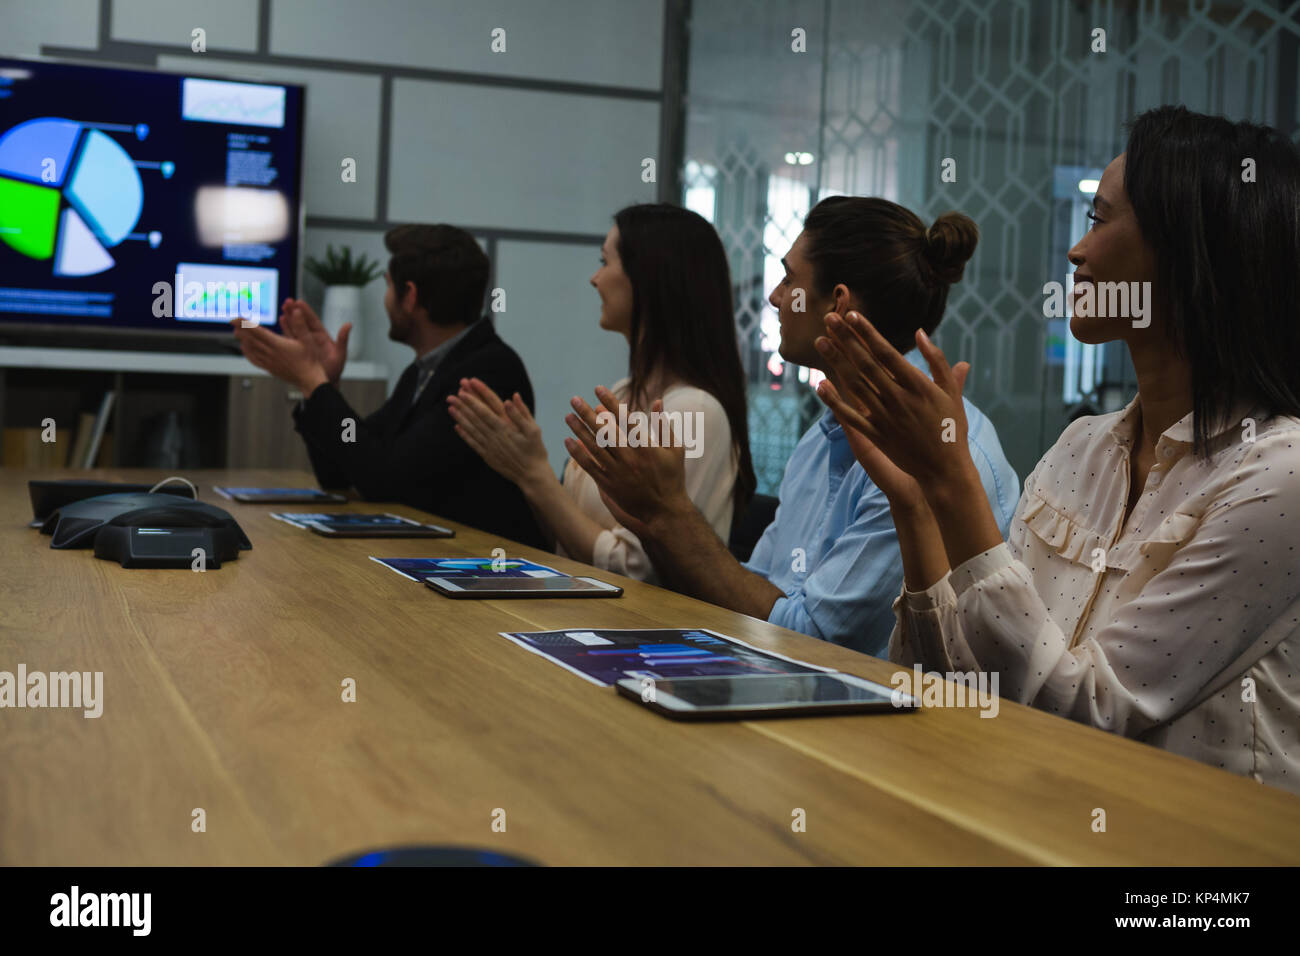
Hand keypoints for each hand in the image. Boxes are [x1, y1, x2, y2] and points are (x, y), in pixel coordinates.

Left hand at [231, 318, 328, 394]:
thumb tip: (297, 311)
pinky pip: (254, 360)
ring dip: (242, 340)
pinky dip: (247, 353)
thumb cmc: (309, 361)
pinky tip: (244, 349)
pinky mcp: (270, 368)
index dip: (245, 324)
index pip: (257, 331)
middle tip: (233, 322)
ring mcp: (269, 361)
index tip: (236, 318)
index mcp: (278, 345)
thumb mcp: (307, 340)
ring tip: (236, 333)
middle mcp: (271, 353)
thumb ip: (300, 325)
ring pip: (251, 349)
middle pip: (251, 339)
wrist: (309, 379)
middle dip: (241, 330)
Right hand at [279, 298, 348, 385]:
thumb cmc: (335, 370)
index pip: (313, 320)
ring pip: (295, 327)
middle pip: (302, 321)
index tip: (299, 302)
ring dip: (289, 317)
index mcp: (322, 336)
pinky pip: (290, 337)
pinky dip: (286, 329)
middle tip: (287, 301)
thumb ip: (343, 340)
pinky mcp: (297, 349)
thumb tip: (349, 324)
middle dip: (295, 311)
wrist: (325, 383)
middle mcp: (311, 337)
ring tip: (283, 308)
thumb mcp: (340, 354)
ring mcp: (303, 343)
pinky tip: (281, 320)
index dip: (306, 311)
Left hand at [446, 377, 552, 488]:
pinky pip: (473, 443)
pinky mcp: (488, 456)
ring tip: (450, 407)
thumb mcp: (534, 430)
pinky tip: (457, 426)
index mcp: (505, 427)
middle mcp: (494, 436)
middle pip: (475, 417)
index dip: (475, 397)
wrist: (532, 475)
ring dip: (460, 417)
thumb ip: (522, 413)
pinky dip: (464, 434)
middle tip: (452, 395)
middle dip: (463, 405)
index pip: (486, 409)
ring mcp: (490, 446)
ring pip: (472, 429)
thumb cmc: (535, 450)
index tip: (466, 387)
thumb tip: (511, 398)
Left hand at [562, 385, 692, 537]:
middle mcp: (630, 457)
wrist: (664, 511)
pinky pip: (589, 466)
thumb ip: (664, 424)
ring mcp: (618, 471)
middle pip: (604, 430)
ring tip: (568, 416)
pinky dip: (578, 453)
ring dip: (579, 430)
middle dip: (588, 413)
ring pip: (594, 446)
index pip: (624, 418)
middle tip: (575, 400)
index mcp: (646, 446)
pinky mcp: (609, 484)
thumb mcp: (675, 449)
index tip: (598, 389)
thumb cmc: (672, 478)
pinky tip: (568, 441)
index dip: (610, 402)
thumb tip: (658, 400)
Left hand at [814, 310, 973, 488]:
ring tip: (820, 342)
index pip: (886, 353)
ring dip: (836, 362)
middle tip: (828, 319)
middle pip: (865, 364)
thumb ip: (937, 361)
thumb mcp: (951, 392)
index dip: (867, 333)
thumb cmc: (952, 428)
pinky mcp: (875, 435)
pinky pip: (850, 416)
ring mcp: (884, 418)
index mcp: (917, 385)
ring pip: (854, 385)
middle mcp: (898, 399)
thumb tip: (920, 332)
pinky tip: (819, 384)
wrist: (945, 470)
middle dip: (846, 339)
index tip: (852, 316)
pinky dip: (833, 400)